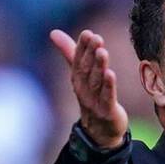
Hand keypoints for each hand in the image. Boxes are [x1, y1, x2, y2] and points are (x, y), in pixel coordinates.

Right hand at [50, 28, 128, 149]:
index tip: (87, 33)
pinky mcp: (106, 112)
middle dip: (91, 53)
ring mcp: (94, 102)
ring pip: (95, 82)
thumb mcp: (81, 74)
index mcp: (77, 79)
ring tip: (102, 52)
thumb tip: (53, 32)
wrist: (100, 131)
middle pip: (86, 70)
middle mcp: (83, 90)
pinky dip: (108, 86)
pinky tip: (110, 74)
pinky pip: (106, 98)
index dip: (82, 47)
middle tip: (96, 38)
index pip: (78, 61)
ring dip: (99, 66)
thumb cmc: (92, 97)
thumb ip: (70, 53)